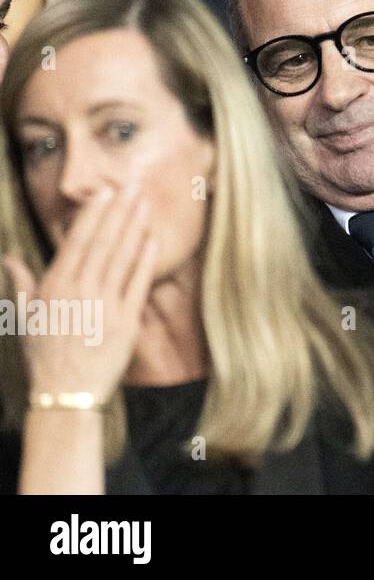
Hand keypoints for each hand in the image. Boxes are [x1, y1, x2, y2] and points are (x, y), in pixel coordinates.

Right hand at [4, 184, 158, 403]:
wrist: (66, 394)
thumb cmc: (44, 356)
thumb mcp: (26, 318)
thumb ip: (22, 284)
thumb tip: (9, 258)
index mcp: (54, 288)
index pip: (76, 242)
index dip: (92, 215)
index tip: (105, 193)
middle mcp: (79, 292)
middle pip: (102, 243)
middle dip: (118, 212)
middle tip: (133, 185)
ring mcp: (104, 305)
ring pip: (121, 257)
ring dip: (134, 228)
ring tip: (145, 203)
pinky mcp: (126, 321)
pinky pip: (138, 283)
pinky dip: (146, 260)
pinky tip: (153, 239)